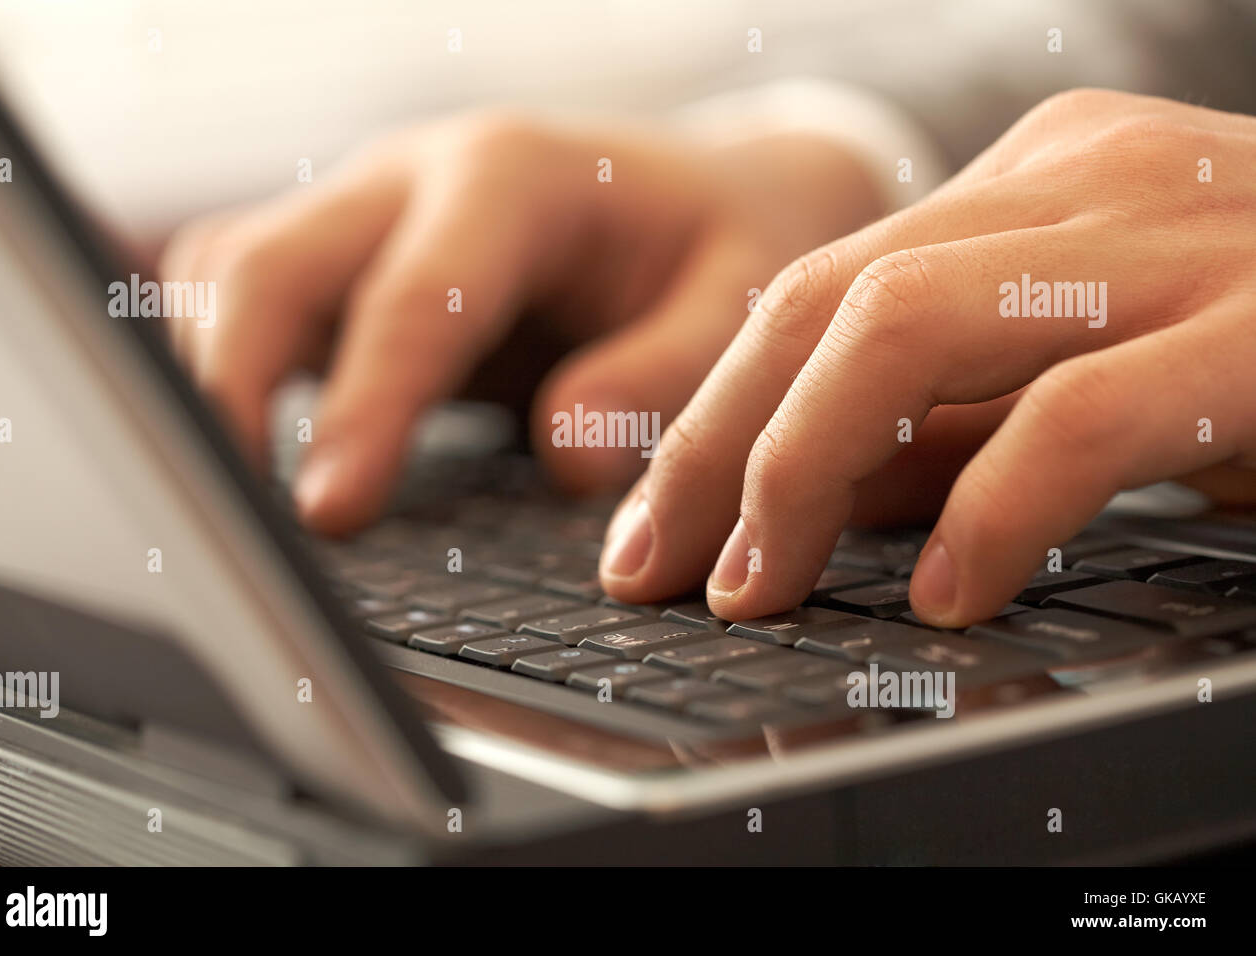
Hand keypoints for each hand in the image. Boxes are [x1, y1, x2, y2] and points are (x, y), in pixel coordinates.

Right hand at [159, 111, 881, 532]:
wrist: (702, 194)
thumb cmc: (719, 247)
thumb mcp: (732, 303)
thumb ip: (659, 379)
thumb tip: (567, 462)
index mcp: (516, 180)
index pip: (416, 298)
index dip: (364, 407)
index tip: (329, 513)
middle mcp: (418, 179)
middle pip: (270, 265)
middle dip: (230, 388)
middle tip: (235, 517)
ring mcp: (368, 209)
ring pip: (230, 273)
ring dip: (207, 375)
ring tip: (223, 495)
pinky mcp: (346, 253)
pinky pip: (239, 291)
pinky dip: (218, 362)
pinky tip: (240, 441)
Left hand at [600, 88, 1255, 627]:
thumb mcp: (1087, 383)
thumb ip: (955, 433)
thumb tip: (801, 508)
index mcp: (1038, 186)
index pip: (815, 292)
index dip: (708, 417)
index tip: (647, 529)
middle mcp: (1088, 185)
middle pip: (827, 302)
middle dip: (716, 447)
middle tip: (654, 568)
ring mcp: (1182, 239)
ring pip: (909, 325)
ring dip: (798, 469)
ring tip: (751, 586)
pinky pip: (1083, 411)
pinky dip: (991, 508)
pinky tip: (938, 594)